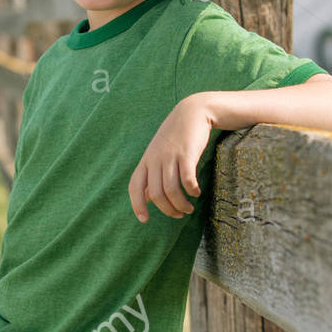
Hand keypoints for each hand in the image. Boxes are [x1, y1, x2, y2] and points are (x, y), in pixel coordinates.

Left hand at [128, 95, 212, 220]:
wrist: (192, 112)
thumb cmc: (175, 137)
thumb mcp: (158, 154)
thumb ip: (152, 175)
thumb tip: (147, 197)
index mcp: (146, 161)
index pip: (135, 187)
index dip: (137, 204)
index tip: (144, 220)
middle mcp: (155, 160)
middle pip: (156, 194)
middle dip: (167, 210)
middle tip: (179, 215)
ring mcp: (170, 156)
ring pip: (171, 191)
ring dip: (181, 205)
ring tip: (189, 209)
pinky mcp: (187, 154)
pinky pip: (187, 180)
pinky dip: (192, 191)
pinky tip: (197, 193)